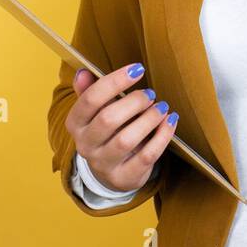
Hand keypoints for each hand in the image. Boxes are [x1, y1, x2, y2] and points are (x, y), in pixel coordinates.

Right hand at [65, 63, 176, 193]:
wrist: (111, 172)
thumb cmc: (106, 132)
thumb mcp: (95, 113)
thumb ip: (89, 91)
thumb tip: (82, 72)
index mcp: (75, 123)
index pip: (90, 99)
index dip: (115, 81)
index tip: (138, 69)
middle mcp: (85, 145)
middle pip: (108, 119)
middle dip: (134, 102)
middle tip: (150, 94)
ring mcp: (103, 164)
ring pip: (126, 140)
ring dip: (149, 119)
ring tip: (162, 107)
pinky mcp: (124, 177)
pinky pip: (146, 156)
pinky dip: (162, 137)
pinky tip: (170, 121)